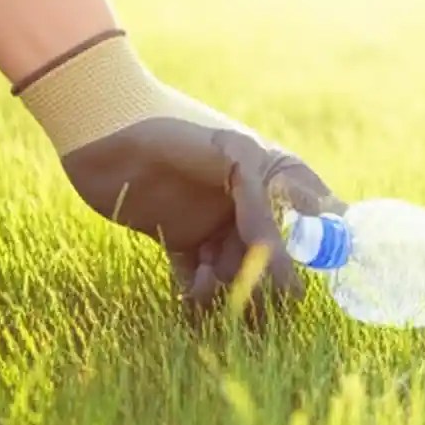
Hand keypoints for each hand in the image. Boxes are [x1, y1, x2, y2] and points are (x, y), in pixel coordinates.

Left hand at [15, 30, 345, 315]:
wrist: (104, 127)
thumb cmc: (178, 129)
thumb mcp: (235, 161)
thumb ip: (265, 215)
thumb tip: (290, 276)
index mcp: (278, 177)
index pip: (319, 223)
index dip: (321, 255)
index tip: (307, 280)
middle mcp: (254, 205)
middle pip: (279, 260)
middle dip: (270, 283)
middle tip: (254, 297)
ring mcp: (218, 224)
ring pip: (239, 276)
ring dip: (229, 289)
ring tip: (208, 282)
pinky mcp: (182, 242)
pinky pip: (201, 281)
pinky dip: (199, 294)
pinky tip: (192, 290)